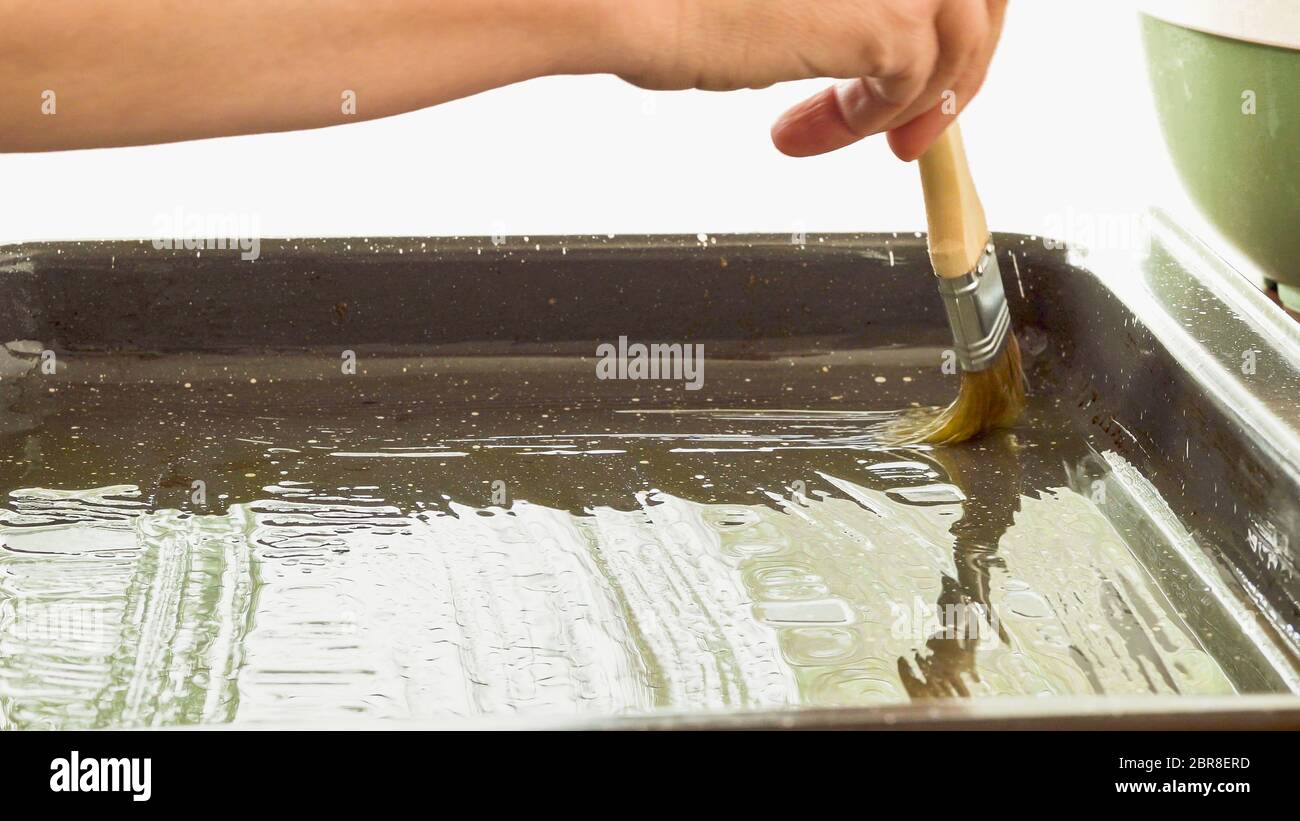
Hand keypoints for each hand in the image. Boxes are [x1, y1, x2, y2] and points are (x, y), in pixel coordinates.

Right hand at [611, 0, 1007, 159]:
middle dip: (951, 68)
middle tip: (908, 130)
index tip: (912, 77)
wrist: (639, 3)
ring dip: (910, 100)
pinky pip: (916, 80)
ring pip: (958, 40)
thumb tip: (887, 45)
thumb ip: (842, 2)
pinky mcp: (889, 17)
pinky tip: (822, 130)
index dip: (944, 24)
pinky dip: (877, 115)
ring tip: (848, 136)